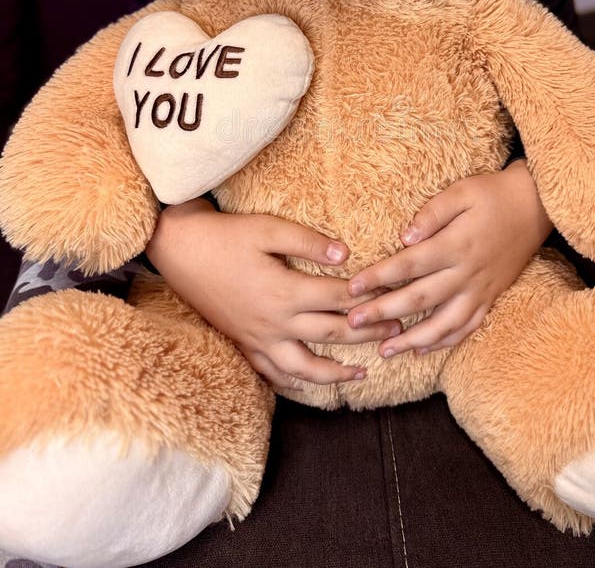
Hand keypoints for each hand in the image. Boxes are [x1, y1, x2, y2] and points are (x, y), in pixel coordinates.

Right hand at [146, 199, 400, 388]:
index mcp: (285, 291)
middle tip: (398, 331)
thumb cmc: (225, 236)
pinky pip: (273, 373)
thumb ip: (307, 242)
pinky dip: (296, 382)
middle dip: (368, 334)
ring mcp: (258, 338)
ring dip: (336, 373)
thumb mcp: (267, 229)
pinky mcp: (243, 343)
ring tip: (361, 374)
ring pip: (304, 367)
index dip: (370, 296)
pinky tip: (310, 382)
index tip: (395, 293)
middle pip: (332, 334)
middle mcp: (275, 322)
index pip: (339, 298)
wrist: (179, 250)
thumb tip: (345, 255)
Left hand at [346, 160, 552, 356]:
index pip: (408, 265)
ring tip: (384, 351)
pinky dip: (445, 342)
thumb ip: (432, 213)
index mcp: (455, 245)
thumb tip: (404, 237)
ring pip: (443, 323)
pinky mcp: (490, 297)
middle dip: (383, 312)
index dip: (378, 277)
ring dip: (412, 340)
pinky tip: (423, 350)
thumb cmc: (492, 195)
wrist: (535, 207)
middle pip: (419, 298)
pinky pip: (467, 327)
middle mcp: (467, 272)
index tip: (352, 287)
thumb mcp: (461, 192)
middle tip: (353, 323)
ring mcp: (480, 289)